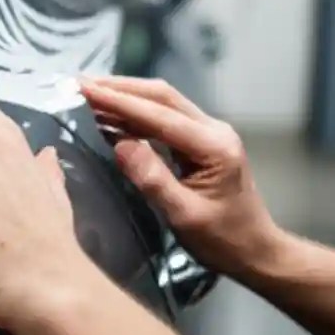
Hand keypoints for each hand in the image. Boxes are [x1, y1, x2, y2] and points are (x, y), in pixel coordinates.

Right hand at [80, 77, 282, 277]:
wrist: (255, 251)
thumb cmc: (223, 240)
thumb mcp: (184, 216)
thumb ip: (152, 179)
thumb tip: (118, 143)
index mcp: (213, 146)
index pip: (160, 115)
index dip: (120, 101)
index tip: (84, 89)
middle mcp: (213, 129)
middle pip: (161, 96)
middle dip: (119, 88)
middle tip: (79, 83)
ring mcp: (208, 132)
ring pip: (162, 103)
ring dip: (125, 97)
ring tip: (87, 94)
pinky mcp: (199, 141)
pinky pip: (164, 118)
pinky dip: (134, 114)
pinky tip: (111, 116)